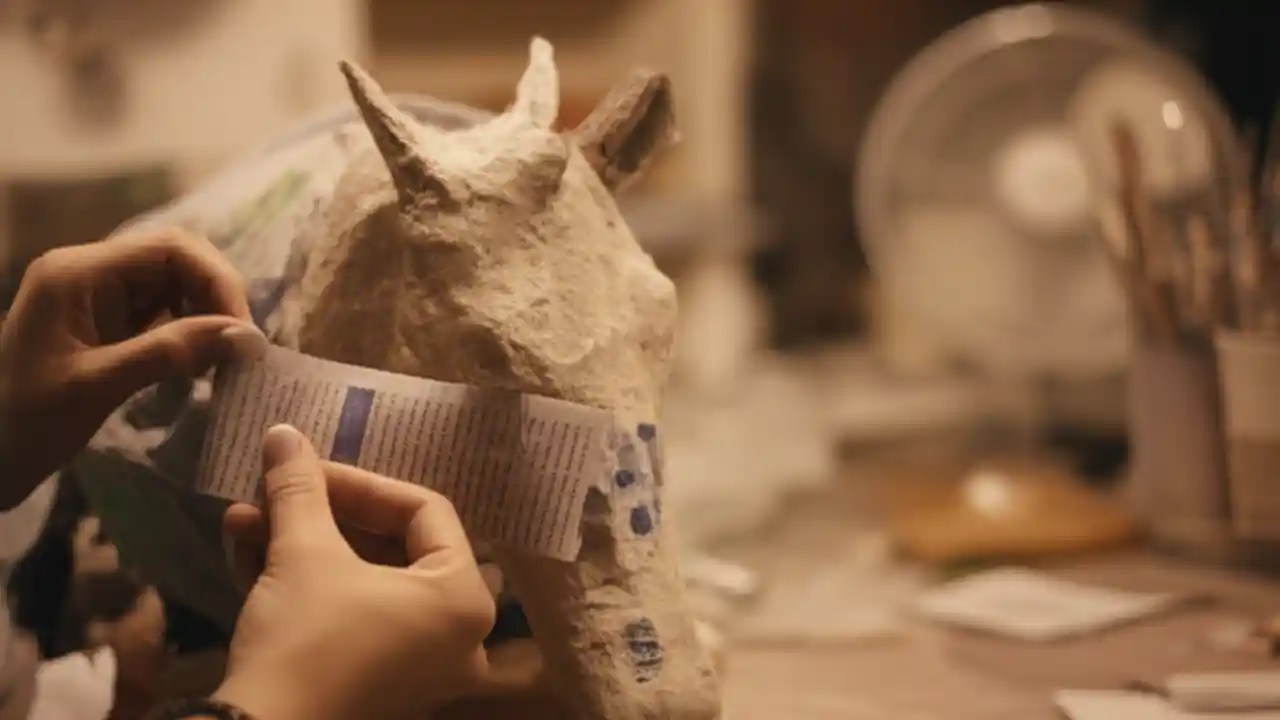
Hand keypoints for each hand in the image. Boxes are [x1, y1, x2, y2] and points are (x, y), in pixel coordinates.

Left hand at [0, 229, 264, 507]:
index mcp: (78, 272)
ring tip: (224, 362)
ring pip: (175, 287)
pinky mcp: (104, 324)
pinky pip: (162, 314)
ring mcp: (96, 298)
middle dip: (217, 298)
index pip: (172, 247)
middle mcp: (89, 272)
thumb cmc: (24, 423)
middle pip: (178, 260)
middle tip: (241, 348)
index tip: (244, 333)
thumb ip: (171, 352)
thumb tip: (248, 335)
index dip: (218, 282)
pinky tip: (198, 368)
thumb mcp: (98, 386)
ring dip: (208, 318)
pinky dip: (190, 335)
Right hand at [216, 425, 494, 719]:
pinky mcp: (378, 688)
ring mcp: (420, 668)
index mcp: (464, 598)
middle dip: (320, 513)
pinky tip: (246, 554)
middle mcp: (458, 636)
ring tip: (241, 519)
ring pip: (361, 581)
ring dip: (300, 544)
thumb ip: (301, 487)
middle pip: (392, 546)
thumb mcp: (302, 553)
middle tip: (272, 489)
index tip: (305, 467)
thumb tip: (284, 432)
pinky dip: (306, 586)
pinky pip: (351, 618)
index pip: (423, 510)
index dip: (359, 480)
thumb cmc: (304, 642)